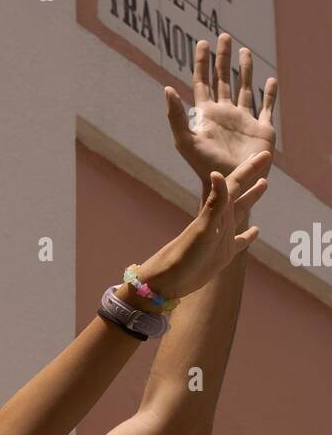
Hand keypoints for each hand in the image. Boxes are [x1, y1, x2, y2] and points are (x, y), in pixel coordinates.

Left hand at [135, 150, 270, 301]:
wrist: (168, 281)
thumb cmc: (183, 255)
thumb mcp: (202, 228)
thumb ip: (214, 203)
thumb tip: (217, 173)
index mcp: (216, 212)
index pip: (235, 183)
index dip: (250, 168)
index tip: (266, 153)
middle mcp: (219, 220)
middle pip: (240, 192)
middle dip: (252, 176)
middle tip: (265, 159)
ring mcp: (222, 237)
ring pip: (241, 213)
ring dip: (251, 199)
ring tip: (263, 185)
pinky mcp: (223, 254)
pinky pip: (240, 241)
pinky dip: (248, 235)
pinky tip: (256, 231)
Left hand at [165, 34, 275, 201]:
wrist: (229, 183)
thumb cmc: (204, 166)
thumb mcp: (185, 140)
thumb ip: (176, 115)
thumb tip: (167, 88)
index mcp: (206, 114)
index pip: (202, 82)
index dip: (202, 62)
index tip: (202, 42)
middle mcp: (225, 114)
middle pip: (223, 79)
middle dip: (223, 58)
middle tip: (224, 37)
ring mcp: (243, 120)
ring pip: (244, 88)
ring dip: (245, 69)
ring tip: (245, 50)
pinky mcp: (261, 129)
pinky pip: (266, 107)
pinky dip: (269, 93)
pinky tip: (270, 80)